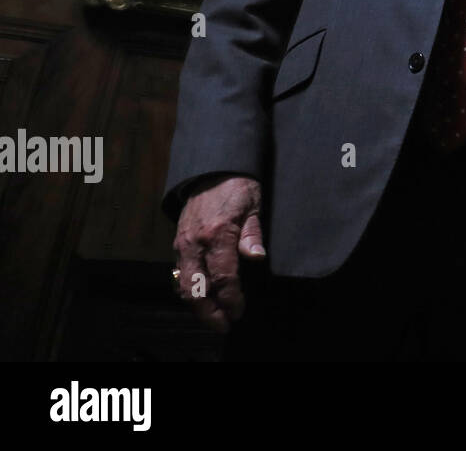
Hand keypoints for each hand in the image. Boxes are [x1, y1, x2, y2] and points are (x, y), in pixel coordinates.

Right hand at [172, 174, 264, 331]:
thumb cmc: (238, 186)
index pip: (223, 277)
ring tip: (214, 317)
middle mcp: (195, 243)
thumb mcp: (253, 205)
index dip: (231, 299)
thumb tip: (257, 258)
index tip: (239, 312)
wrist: (212, 169)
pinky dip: (189, 290)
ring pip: (183, 285)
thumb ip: (252, 234)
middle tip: (224, 325)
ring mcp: (183, 243)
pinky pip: (179, 274)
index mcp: (217, 234)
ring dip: (197, 305)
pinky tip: (203, 298)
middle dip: (208, 312)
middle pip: (196, 289)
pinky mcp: (178, 243)